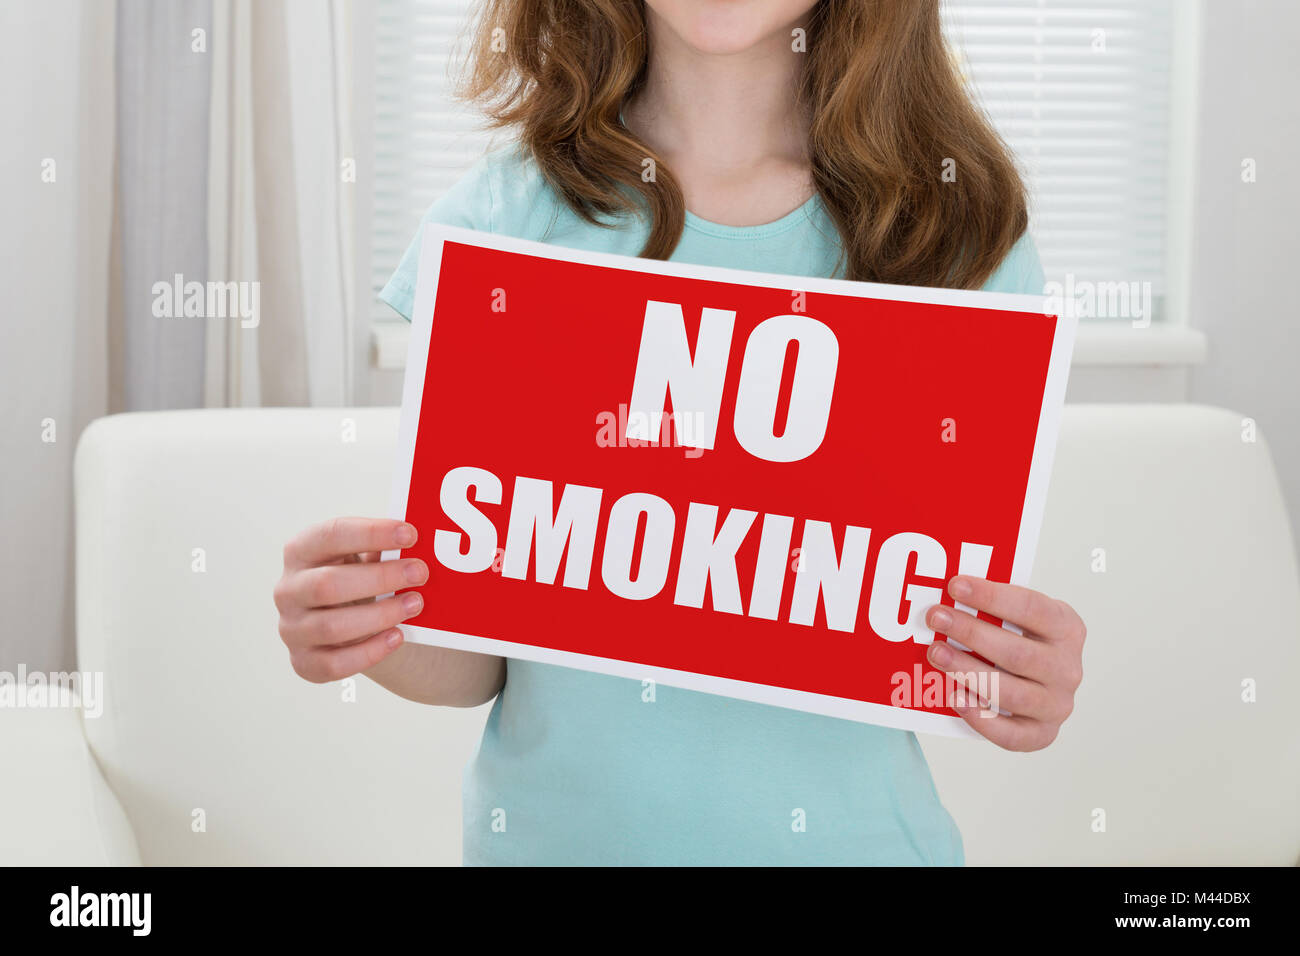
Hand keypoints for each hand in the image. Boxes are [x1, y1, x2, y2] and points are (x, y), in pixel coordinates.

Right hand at [274, 517, 427, 682]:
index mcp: (301, 551)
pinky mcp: (304, 662)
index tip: (410, 534)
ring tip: (415, 604)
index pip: (331, 535)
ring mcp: (292, 629)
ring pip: (331, 627)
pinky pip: (335, 664)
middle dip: (380, 578)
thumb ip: (382, 550)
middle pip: (327, 585)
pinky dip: (370, 651)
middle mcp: (288, 590)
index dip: (371, 533)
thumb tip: (419, 546)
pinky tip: (397, 636)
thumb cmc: (355, 579)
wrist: (343, 622)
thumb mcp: (362, 557)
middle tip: (419, 573)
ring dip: (379, 615)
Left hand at [925, 576, 1084, 751]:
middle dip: (971, 633)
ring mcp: (1057, 704)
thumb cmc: (1020, 640)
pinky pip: (1011, 734)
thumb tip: (947, 598)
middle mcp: (1067, 668)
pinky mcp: (1042, 733)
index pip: (1031, 608)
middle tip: (936, 618)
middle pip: (1017, 653)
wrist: (1038, 682)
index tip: (955, 586)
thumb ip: (991, 609)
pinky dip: (981, 718)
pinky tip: (954, 698)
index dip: (992, 596)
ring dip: (969, 672)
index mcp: (1067, 628)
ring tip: (936, 654)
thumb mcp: (1017, 618)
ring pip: (1011, 692)